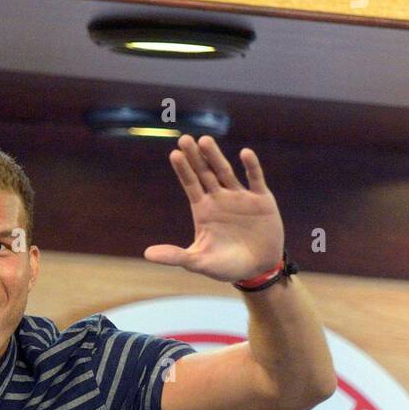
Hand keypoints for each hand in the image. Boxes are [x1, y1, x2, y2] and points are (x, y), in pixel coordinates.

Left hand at [143, 134, 284, 283]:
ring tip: (205, 141)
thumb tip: (147, 254)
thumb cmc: (226, 267)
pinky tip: (245, 153)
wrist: (258, 270)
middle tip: (185, 139)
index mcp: (204, 210)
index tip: (174, 154)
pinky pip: (256, 179)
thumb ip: (175, 256)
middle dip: (195, 157)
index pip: (190, 185)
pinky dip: (251, 167)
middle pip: (205, 173)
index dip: (183, 170)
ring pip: (226, 172)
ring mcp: (240, 197)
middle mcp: (220, 198)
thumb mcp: (199, 262)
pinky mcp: (262, 200)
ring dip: (216, 157)